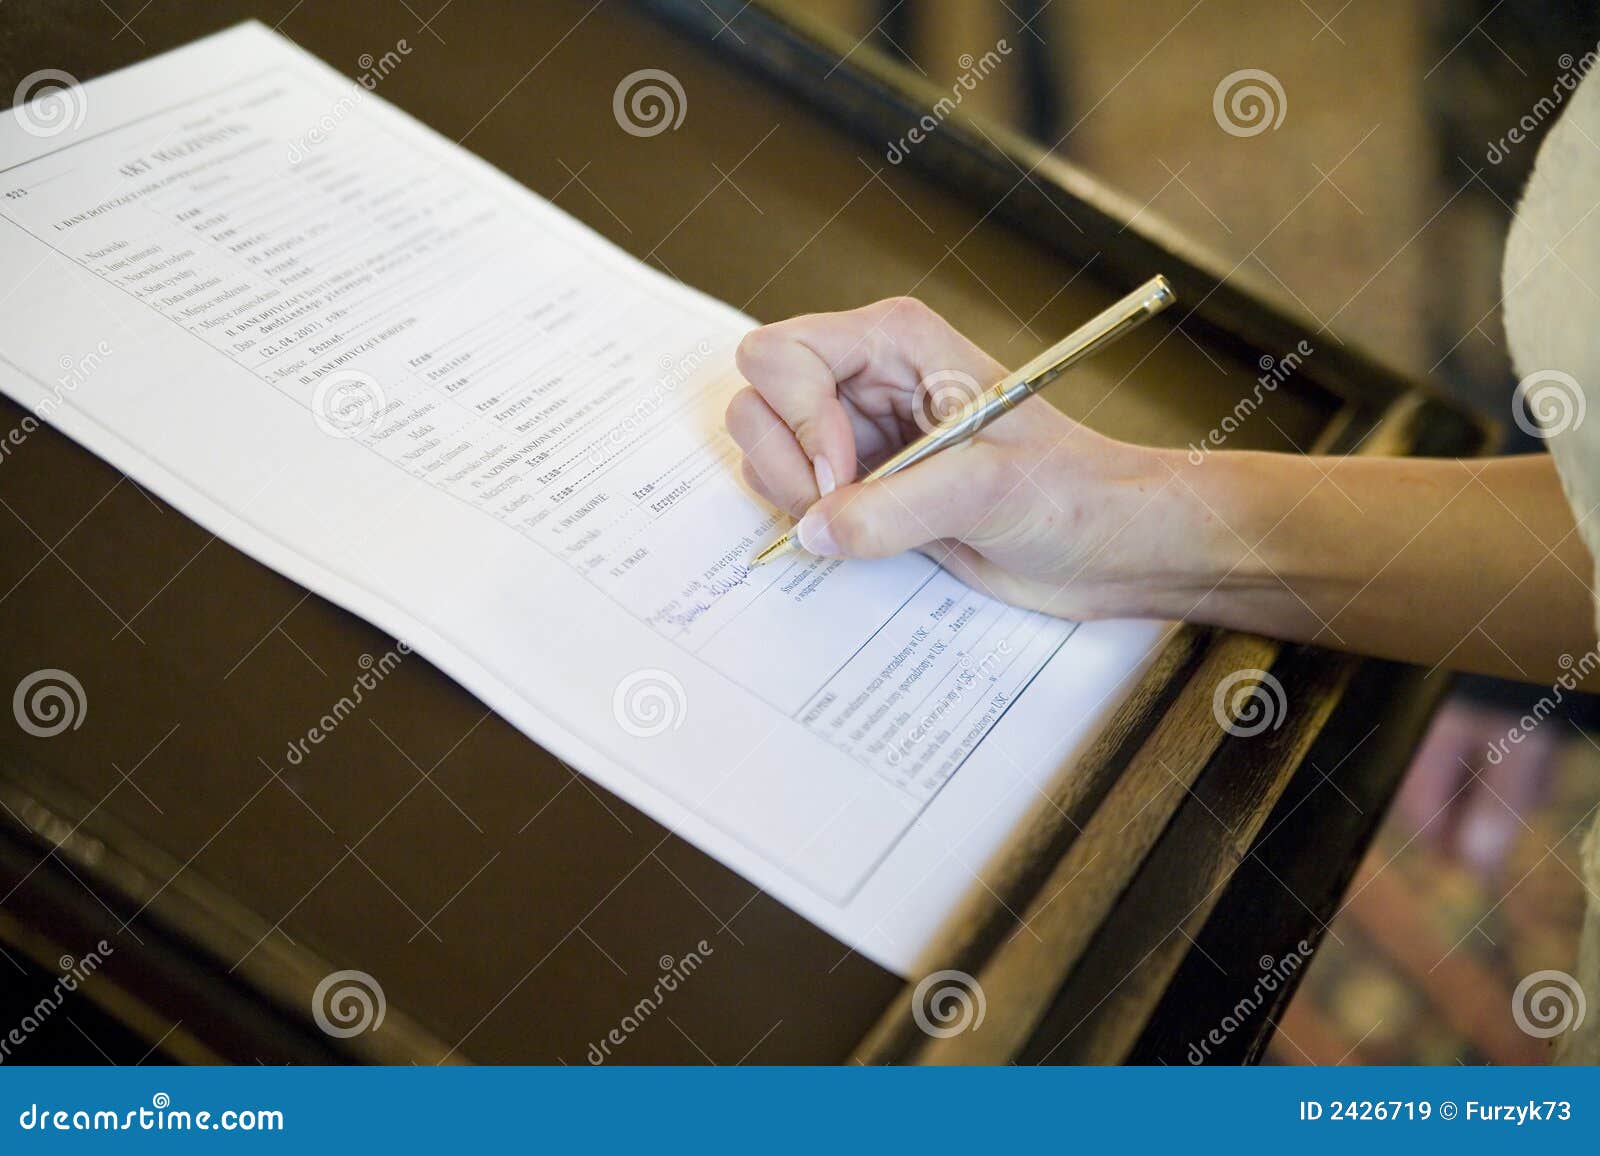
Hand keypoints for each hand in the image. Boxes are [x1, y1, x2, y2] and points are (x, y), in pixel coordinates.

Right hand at [725, 296, 1190, 620]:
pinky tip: (860, 537)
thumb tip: (815, 530)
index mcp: (898, 343)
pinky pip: (793, 493)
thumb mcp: (988, 490)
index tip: (842, 474)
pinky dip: (804, 521)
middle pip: (759, 396)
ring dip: (790, 493)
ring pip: (765, 446)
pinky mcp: (861, 485)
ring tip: (856, 523)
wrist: (1105, 545)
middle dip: (784, 458)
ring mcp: (859, 433)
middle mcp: (868, 379)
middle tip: (839, 502)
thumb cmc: (1072, 492)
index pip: (784, 354)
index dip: (798, 417)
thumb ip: (894, 510)